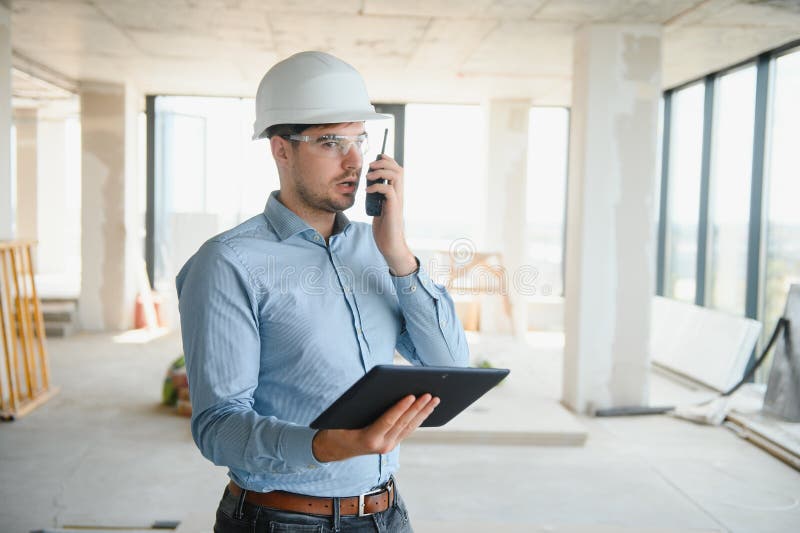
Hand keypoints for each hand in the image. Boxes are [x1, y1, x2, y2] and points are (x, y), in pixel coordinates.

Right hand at [311, 394, 439, 462]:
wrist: (332, 450)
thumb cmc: (336, 429)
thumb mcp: (342, 417)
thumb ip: (359, 407)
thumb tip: (379, 390)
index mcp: (369, 439)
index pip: (388, 421)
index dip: (400, 408)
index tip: (411, 395)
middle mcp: (382, 445)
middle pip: (403, 423)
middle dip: (418, 408)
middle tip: (429, 394)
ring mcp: (388, 446)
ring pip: (409, 427)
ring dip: (423, 413)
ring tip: (434, 400)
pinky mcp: (391, 444)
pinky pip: (408, 430)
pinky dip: (418, 418)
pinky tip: (427, 409)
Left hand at [366, 155, 415, 275]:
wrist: (389, 244)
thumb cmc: (384, 229)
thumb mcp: (378, 208)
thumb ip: (377, 197)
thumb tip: (369, 187)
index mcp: (396, 193)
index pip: (397, 170)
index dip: (388, 161)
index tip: (376, 159)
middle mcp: (399, 194)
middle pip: (399, 169)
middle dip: (384, 163)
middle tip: (370, 166)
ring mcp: (397, 200)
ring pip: (396, 176)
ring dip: (381, 172)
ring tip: (369, 176)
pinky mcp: (393, 208)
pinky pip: (388, 190)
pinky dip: (377, 187)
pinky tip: (368, 191)